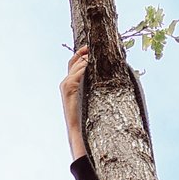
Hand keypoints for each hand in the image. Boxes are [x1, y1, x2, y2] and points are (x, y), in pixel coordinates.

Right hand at [61, 45, 90, 159]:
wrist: (79, 133)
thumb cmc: (89, 120)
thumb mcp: (93, 100)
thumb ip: (97, 88)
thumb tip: (112, 79)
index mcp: (72, 84)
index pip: (76, 63)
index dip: (84, 54)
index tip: (95, 48)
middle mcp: (67, 82)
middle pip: (75, 60)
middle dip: (85, 51)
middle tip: (97, 45)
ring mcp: (66, 85)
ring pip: (76, 65)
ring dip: (87, 57)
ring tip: (97, 52)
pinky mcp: (68, 88)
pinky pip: (77, 73)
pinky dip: (84, 66)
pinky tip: (93, 62)